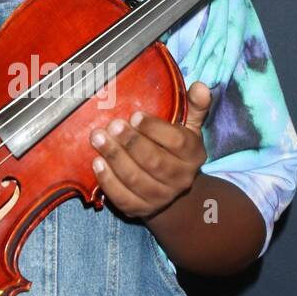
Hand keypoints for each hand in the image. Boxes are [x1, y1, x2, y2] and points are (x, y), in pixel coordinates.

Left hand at [88, 81, 212, 219]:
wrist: (170, 189)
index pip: (176, 142)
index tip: (134, 115)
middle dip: (130, 142)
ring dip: (114, 158)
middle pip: (154, 162)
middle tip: (112, 125)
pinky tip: (96, 162)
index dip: (154, 129)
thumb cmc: (173, 149)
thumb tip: (200, 86)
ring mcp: (161, 197)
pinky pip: (122, 198)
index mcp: (193, 155)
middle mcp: (181, 179)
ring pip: (136, 179)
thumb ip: (194, 106)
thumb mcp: (188, 128)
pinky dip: (108, 181)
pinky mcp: (140, 210)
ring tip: (97, 138)